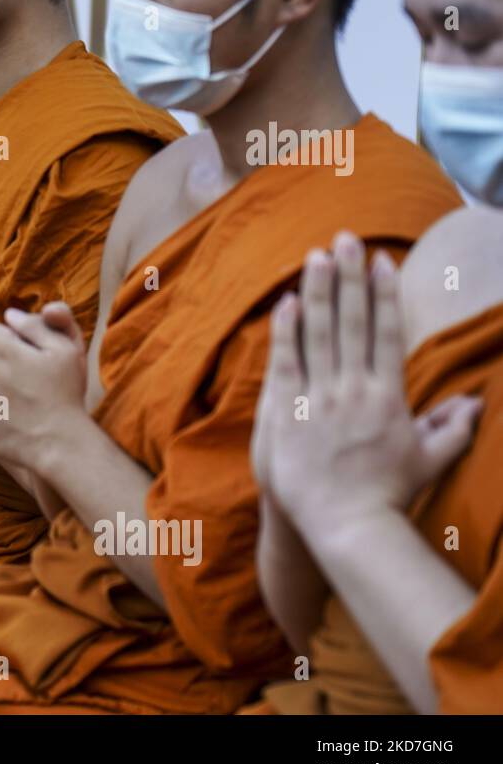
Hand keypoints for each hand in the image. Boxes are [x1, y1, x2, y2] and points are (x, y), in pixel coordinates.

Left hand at [252, 231, 481, 533]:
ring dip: (318, 291)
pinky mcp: (289, 411)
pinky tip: (287, 302)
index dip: (385, 293)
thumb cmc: (389, 495)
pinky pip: (286, 362)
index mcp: (389, 396)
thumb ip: (453, 428)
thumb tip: (477, 402)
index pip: (387, 332)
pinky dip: (287, 330)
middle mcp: (356, 390)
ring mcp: (321, 399)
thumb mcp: (430, 461)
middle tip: (346, 238)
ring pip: (319, 333)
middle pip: (353, 321)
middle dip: (350, 277)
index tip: (382, 261)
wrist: (347, 525)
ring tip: (317, 256)